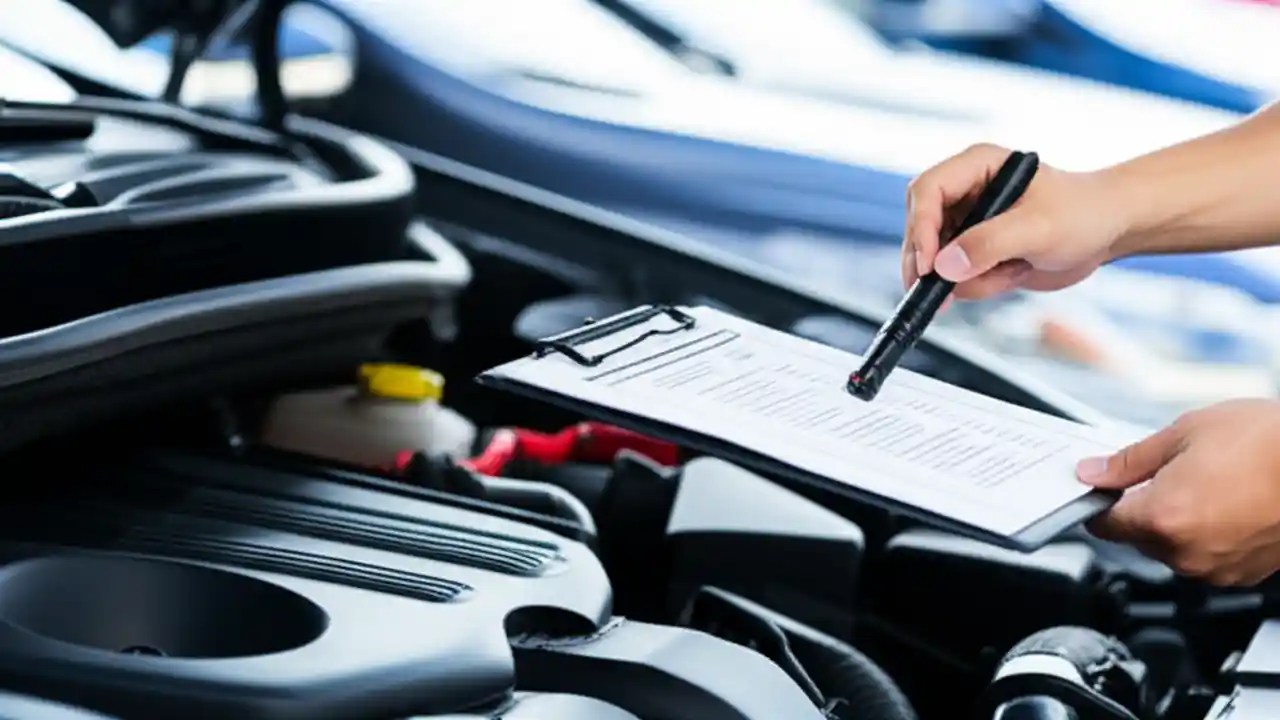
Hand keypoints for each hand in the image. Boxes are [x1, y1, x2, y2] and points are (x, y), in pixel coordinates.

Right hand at [903, 144, 1132, 300]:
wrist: (1109, 232)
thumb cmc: (1084, 213)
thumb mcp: (1039, 227)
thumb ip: (990, 243)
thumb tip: (945, 266)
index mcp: (976, 166)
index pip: (927, 191)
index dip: (921, 228)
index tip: (929, 266)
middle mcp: (965, 192)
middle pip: (919, 227)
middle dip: (930, 262)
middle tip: (938, 293)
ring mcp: (967, 223)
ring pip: (934, 258)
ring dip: (964, 277)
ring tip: (1007, 273)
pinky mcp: (974, 250)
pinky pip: (955, 276)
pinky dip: (978, 285)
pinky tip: (1011, 275)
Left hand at [1077, 399, 1279, 586]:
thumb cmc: (1268, 443)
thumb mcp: (1184, 434)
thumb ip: (1129, 460)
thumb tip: (1093, 472)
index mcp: (1162, 518)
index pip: (1102, 523)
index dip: (1099, 500)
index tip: (1102, 485)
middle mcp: (1186, 553)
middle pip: (1137, 536)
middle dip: (1142, 505)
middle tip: (1169, 471)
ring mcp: (1216, 568)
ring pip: (1172, 548)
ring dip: (1177, 521)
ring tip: (1208, 482)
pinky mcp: (1244, 574)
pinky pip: (1206, 556)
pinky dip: (1207, 534)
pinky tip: (1227, 502)